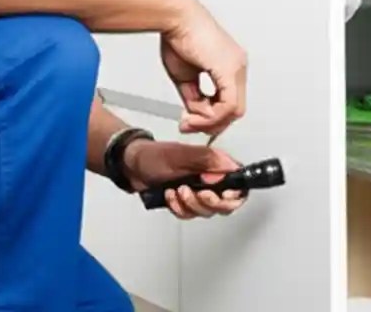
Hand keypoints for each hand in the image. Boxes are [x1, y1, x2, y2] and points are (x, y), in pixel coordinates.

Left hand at [123, 140, 246, 219]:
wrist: (132, 166)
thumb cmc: (153, 156)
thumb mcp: (179, 155)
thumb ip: (205, 159)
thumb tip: (227, 167)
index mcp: (213, 164)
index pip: (238, 182)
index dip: (235, 193)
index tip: (223, 194)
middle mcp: (209, 178)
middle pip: (226, 203)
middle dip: (210, 203)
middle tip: (198, 193)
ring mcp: (198, 191)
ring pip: (207, 211)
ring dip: (191, 205)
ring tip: (179, 191)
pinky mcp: (186, 201)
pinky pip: (190, 214)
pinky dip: (180, 209)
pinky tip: (171, 197)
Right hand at [160, 0, 246, 135]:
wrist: (176, 18)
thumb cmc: (178, 36)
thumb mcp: (185, 77)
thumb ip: (194, 97)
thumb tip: (198, 114)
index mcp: (230, 67)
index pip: (229, 103)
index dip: (210, 118)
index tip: (190, 121)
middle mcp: (238, 67)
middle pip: (234, 110)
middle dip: (210, 124)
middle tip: (189, 126)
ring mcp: (237, 68)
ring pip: (234, 110)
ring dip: (209, 121)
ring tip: (190, 120)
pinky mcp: (230, 69)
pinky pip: (229, 104)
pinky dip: (212, 115)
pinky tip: (195, 113)